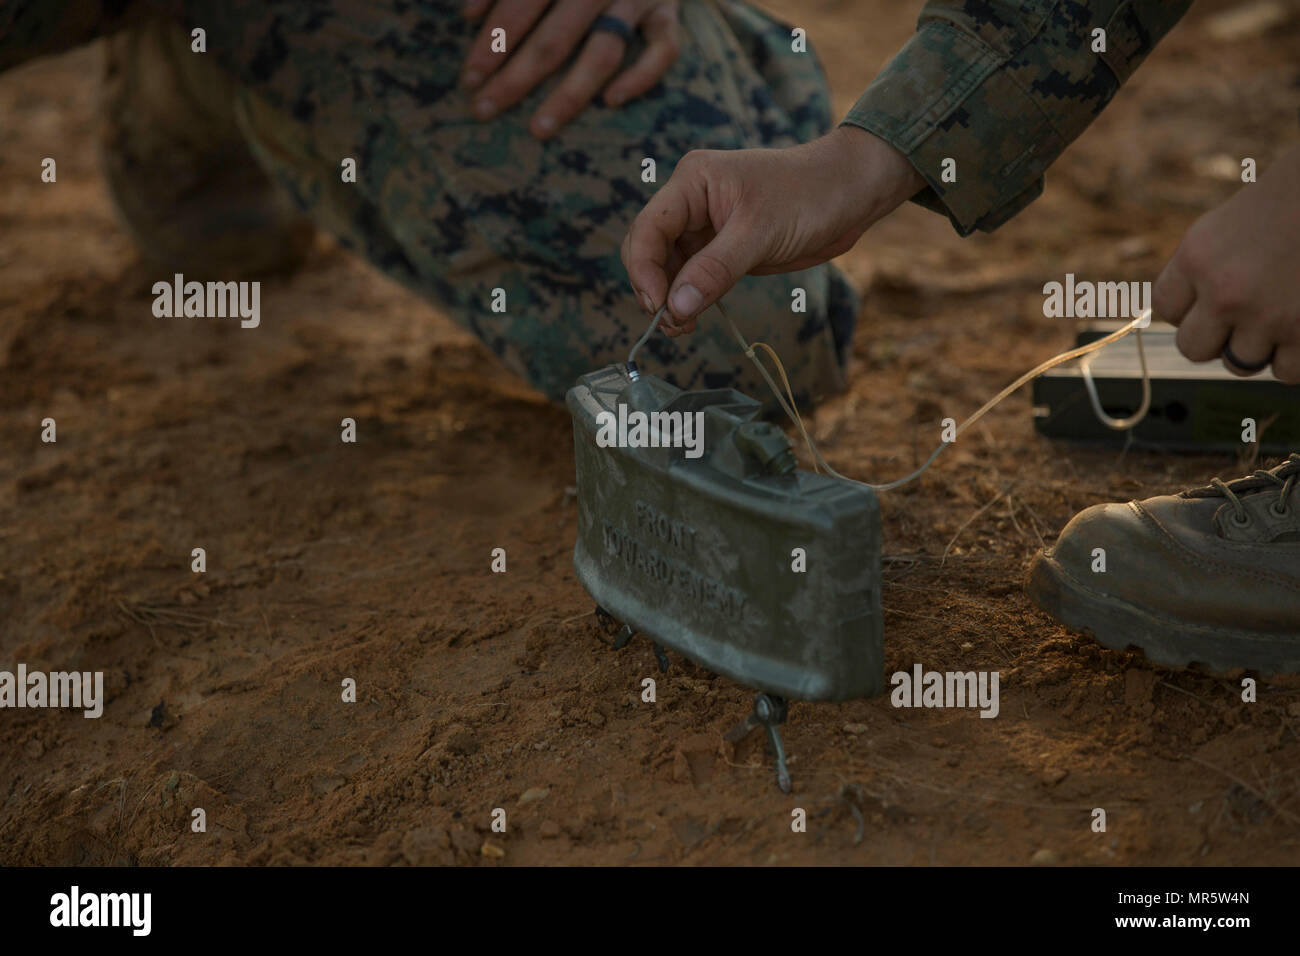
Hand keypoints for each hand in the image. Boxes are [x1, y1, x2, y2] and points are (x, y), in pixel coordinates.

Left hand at [461, 0, 680, 139]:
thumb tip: (468, 16)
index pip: (520, 5)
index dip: (493, 42)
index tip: (470, 78)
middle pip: (555, 38)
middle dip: (516, 78)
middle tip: (485, 109)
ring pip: (603, 53)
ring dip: (568, 94)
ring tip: (539, 128)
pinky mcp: (667, 13)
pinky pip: (662, 50)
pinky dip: (640, 77)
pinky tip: (612, 101)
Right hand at [621, 125, 924, 335]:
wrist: (850, 193)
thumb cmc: (809, 196)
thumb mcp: (760, 233)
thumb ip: (716, 269)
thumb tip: (676, 307)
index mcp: (691, 183)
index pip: (647, 229)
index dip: (643, 270)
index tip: (658, 306)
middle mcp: (691, 203)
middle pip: (650, 251)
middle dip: (655, 289)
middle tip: (673, 324)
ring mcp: (705, 228)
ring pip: (669, 270)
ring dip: (671, 301)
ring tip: (683, 328)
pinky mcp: (722, 250)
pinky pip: (693, 278)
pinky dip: (689, 300)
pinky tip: (693, 318)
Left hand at [1155, 143, 1299, 381]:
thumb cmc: (1292, 200)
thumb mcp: (1230, 224)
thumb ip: (1203, 270)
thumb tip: (1189, 315)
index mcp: (1198, 258)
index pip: (1165, 309)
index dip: (1189, 308)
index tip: (1211, 299)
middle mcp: (1226, 292)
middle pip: (1192, 348)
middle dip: (1215, 338)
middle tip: (1244, 316)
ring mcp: (1268, 317)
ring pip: (1240, 365)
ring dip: (1259, 347)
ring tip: (1283, 313)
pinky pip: (1288, 370)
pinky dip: (1296, 356)